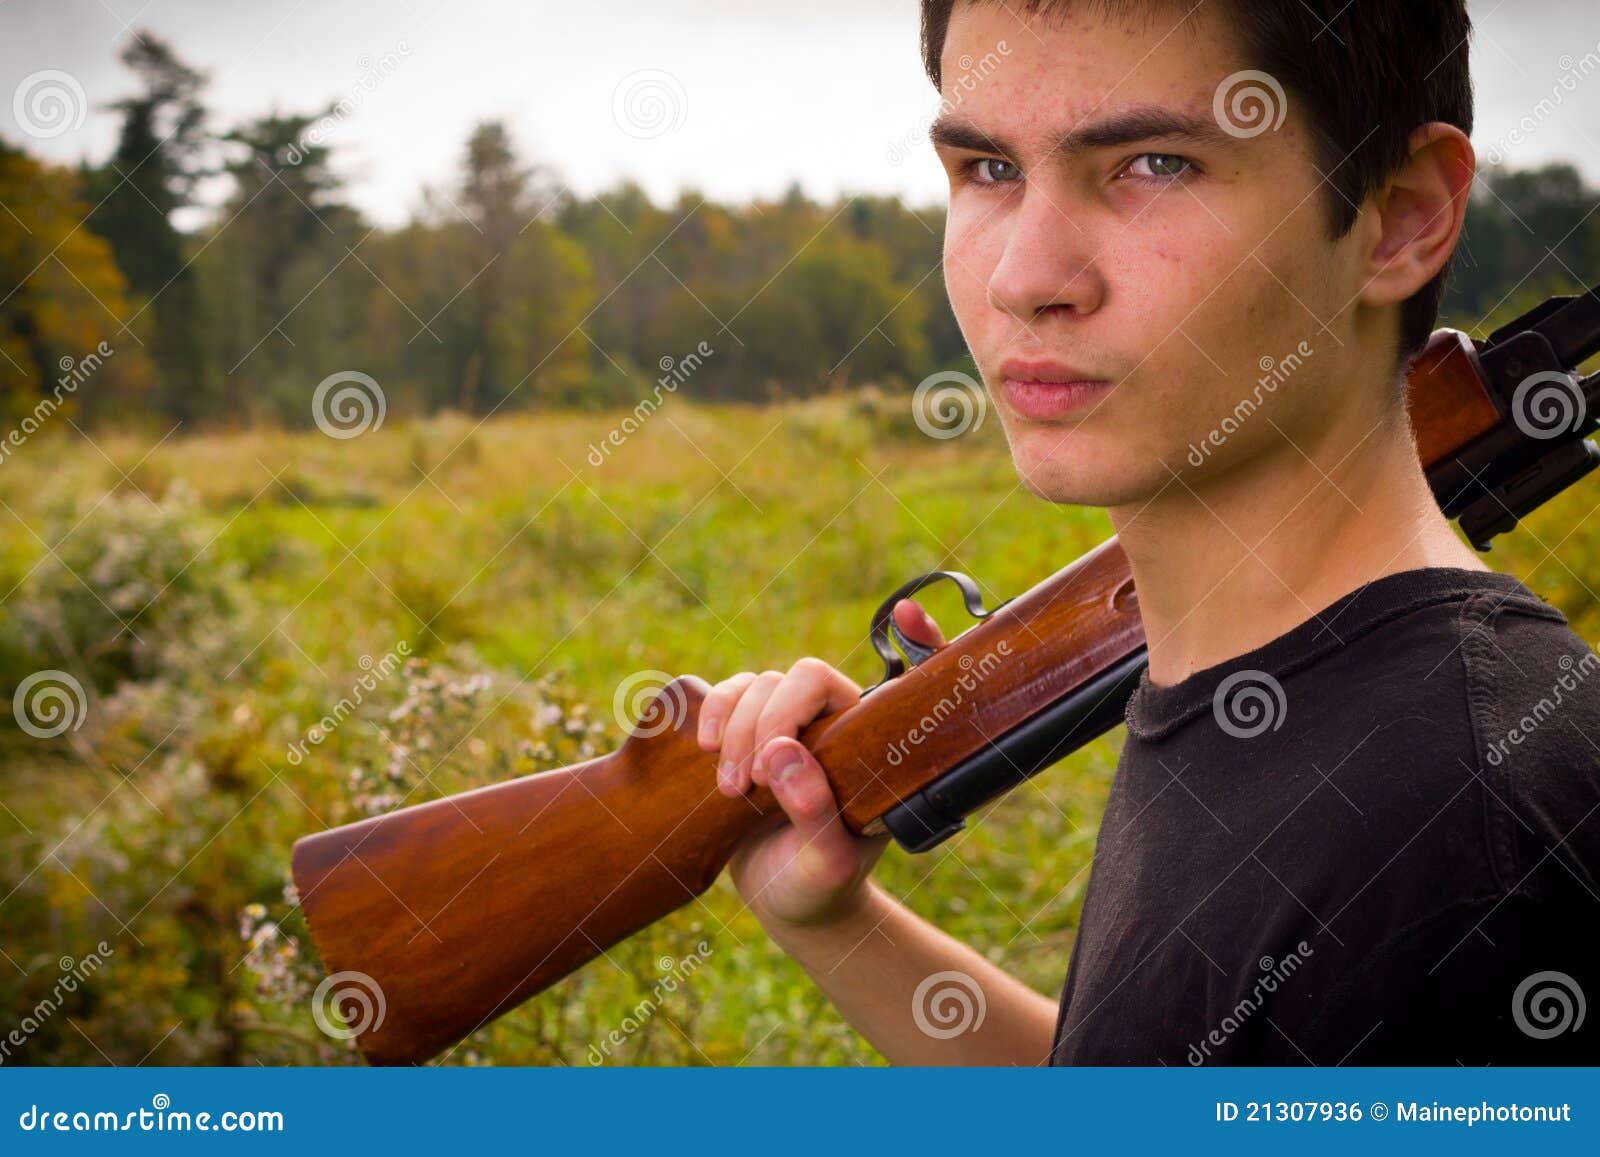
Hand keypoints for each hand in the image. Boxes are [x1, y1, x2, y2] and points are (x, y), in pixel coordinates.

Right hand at [696, 599, 946, 929]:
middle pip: (805, 677)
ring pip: (760, 684)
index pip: (898, 680)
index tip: (906, 614)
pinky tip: (705, 749)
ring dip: (736, 728)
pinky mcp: (747, 730)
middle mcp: (836, 725)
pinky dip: (713, 713)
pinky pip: (728, 695)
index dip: (916, 640)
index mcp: (873, 747)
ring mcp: (790, 724)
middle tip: (752, 780)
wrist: (786, 902)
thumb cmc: (819, 885)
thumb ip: (813, 812)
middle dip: (771, 720)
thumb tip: (780, 750)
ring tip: (730, 789)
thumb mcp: (825, 863)